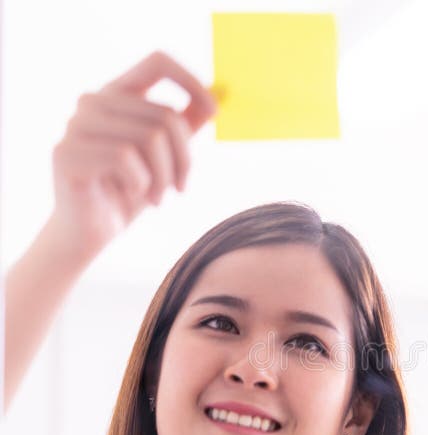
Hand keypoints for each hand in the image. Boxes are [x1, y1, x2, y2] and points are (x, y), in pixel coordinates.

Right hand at [47, 51, 216, 263]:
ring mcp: (76, 125)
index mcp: (117, 95)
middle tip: (180, 188)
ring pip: (150, 138)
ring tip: (157, 197)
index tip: (214, 111)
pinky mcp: (66, 153)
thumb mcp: (165, 157)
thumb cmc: (131, 192)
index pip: (157, 63)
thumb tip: (214, 103)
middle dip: (185, 159)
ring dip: (164, 178)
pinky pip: (126, 160)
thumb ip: (184, 127)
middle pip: (166, 116)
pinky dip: (141, 185)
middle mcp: (93, 101)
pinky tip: (132, 197)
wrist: (93, 231)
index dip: (191, 82)